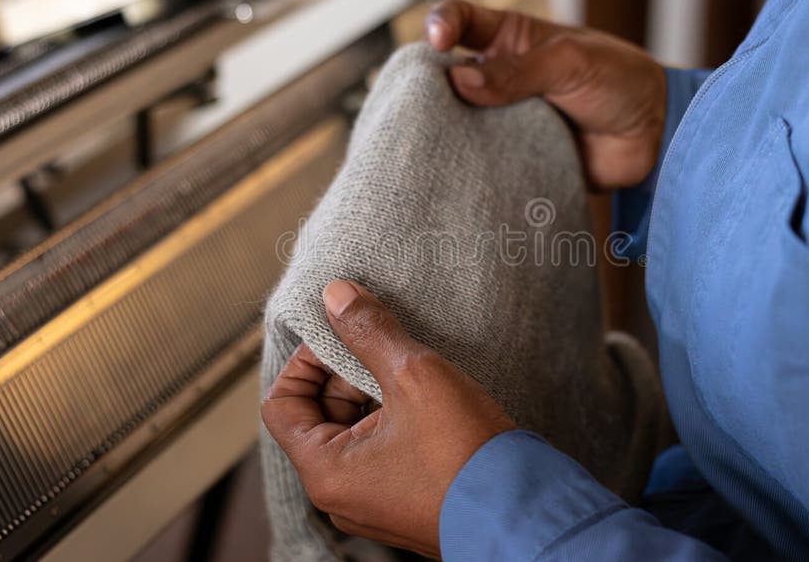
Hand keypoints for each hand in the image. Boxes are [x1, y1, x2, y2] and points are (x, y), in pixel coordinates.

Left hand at [261, 280, 515, 557]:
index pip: (282, 405)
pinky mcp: (404, 499)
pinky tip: (429, 398)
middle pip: (317, 415)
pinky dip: (394, 417)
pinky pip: (380, 450)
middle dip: (345, 373)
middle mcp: (340, 495)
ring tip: (412, 369)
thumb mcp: (415, 376)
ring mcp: (373, 500)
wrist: (526, 513)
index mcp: (326, 472)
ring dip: (374, 392)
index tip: (341, 337)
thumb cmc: (466, 456)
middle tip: (385, 347)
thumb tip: (336, 296)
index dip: (305, 362)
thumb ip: (370, 332)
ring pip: (353, 430)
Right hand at [426, 0, 666, 189]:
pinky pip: (485, 163)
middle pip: (446, 80)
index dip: (441, 26)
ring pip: (460, 126)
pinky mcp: (515, 158)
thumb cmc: (619, 79)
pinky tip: (467, 176)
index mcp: (508, 41)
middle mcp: (497, 79)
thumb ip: (518, 71)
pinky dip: (475, 169)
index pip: (461, 22)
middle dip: (432, 91)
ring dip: (451, 135)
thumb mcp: (570, 61)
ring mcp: (504, 120)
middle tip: (427, 104)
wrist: (655, 134)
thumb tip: (460, 80)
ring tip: (443, 145)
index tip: (438, 42)